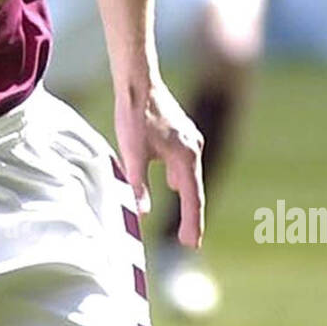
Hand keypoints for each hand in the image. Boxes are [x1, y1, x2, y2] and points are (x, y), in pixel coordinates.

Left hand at [114, 79, 204, 248]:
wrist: (137, 81)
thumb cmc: (134, 114)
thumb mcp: (132, 153)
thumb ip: (137, 183)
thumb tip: (141, 212)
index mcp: (186, 156)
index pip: (192, 197)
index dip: (192, 223)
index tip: (191, 244)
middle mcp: (194, 148)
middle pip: (193, 189)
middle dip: (191, 215)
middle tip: (189, 241)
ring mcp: (190, 140)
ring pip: (188, 176)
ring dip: (185, 196)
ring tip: (184, 219)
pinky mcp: (181, 134)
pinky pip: (183, 163)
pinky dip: (179, 178)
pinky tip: (171, 183)